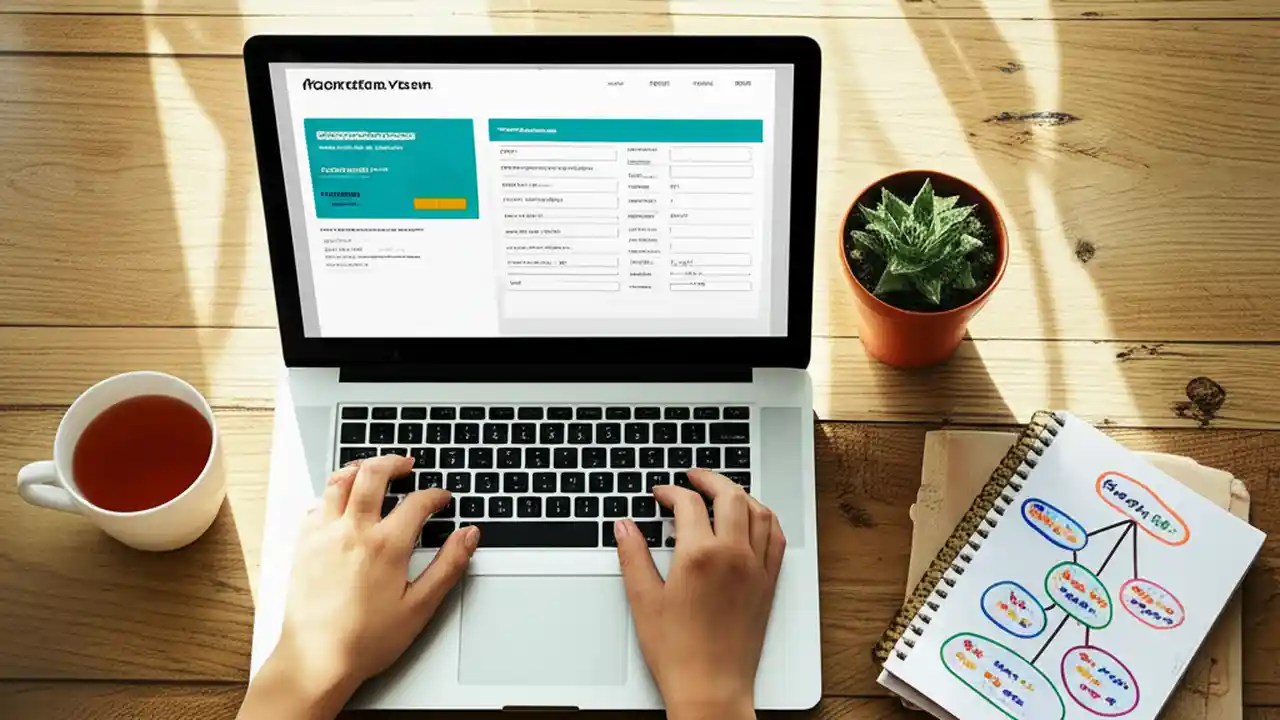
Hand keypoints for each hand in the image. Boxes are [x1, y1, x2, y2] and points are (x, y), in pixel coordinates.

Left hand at [238, 455, 478, 719]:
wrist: (316, 660)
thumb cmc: (365, 640)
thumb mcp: (420, 607)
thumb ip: (448, 566)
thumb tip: (468, 536)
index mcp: (385, 545)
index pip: (417, 502)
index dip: (436, 495)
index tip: (442, 499)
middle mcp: (352, 531)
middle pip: (372, 474)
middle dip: (394, 462)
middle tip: (407, 464)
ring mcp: (323, 535)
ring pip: (339, 481)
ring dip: (360, 469)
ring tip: (373, 470)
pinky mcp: (304, 545)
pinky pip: (317, 504)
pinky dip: (332, 494)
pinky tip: (341, 502)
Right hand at [614, 469, 784, 719]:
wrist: (711, 688)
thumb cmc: (677, 652)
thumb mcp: (644, 600)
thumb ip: (633, 555)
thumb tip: (624, 526)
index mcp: (699, 556)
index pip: (688, 503)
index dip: (671, 491)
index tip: (660, 494)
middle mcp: (733, 555)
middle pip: (729, 495)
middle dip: (709, 478)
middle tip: (693, 476)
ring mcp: (756, 568)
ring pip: (758, 511)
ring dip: (740, 493)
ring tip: (722, 490)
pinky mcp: (769, 583)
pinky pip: (776, 538)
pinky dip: (766, 519)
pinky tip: (753, 518)